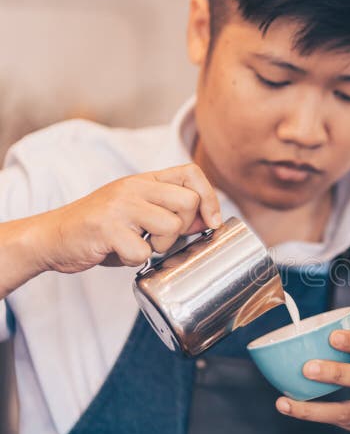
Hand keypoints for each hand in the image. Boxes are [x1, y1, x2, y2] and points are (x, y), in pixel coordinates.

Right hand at [34, 163, 220, 273]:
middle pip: (189, 201)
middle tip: (161, 237)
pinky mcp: (107, 228)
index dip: (210, 197)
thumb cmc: (101, 227)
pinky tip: (119, 252)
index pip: (192, 172)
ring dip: (161, 246)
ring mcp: (120, 206)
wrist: (52, 236)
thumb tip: (209, 220)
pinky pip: (144, 252)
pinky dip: (134, 260)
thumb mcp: (138, 210)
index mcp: (145, 180)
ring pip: (172, 226)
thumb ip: (171, 212)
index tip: (212, 222)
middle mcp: (134, 187)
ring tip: (139, 244)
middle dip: (184, 227)